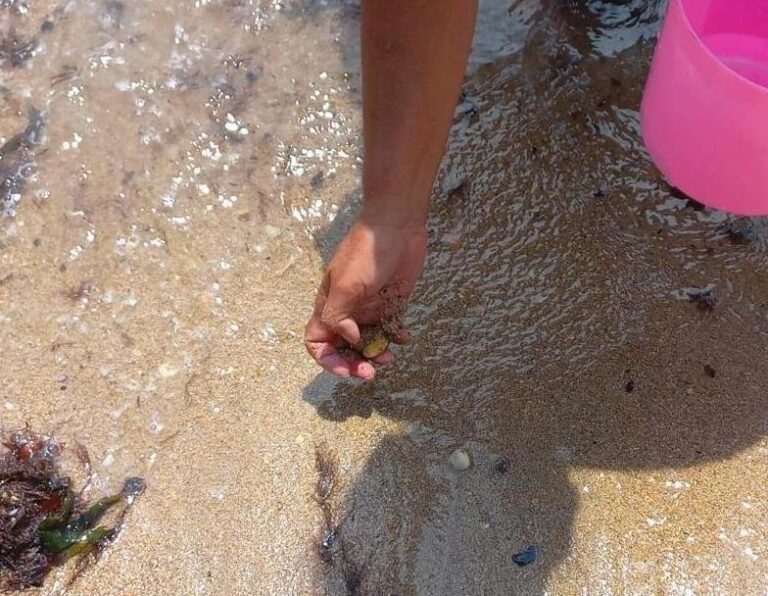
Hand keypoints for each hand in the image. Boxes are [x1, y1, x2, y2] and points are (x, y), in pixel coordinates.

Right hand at [304, 218, 426, 379]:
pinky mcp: (392, 303)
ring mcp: (369, 308)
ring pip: (368, 343)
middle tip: (370, 372)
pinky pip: (390, 329)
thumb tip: (349, 341)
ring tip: (389, 356)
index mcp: (329, 305)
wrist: (397, 225)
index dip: (326, 359)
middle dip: (354, 363)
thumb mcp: (347, 285)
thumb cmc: (366, 251)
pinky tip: (404, 336)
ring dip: (376, 354)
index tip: (345, 369)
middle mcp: (347, 310)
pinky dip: (395, 338)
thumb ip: (340, 317)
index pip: (317, 341)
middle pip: (343, 348)